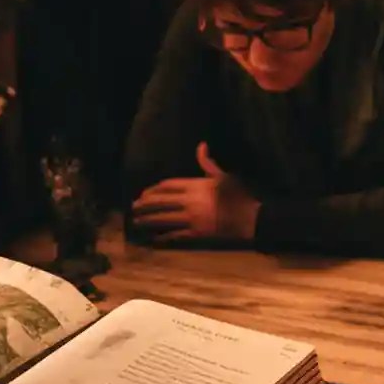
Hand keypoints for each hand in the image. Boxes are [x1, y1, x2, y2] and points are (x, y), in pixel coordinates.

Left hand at [131, 143, 260, 243]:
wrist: (250, 218)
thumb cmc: (239, 194)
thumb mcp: (223, 175)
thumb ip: (208, 163)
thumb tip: (201, 146)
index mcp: (195, 186)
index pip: (168, 185)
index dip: (153, 189)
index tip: (143, 193)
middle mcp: (189, 202)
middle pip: (161, 202)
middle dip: (145, 205)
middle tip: (133, 207)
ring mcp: (192, 219)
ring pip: (164, 219)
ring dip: (149, 220)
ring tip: (137, 222)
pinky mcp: (196, 233)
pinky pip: (176, 235)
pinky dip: (164, 236)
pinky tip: (155, 238)